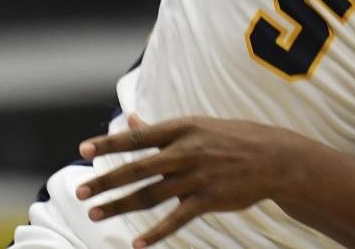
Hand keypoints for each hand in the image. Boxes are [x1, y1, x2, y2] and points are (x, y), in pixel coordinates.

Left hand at [75, 114, 298, 246]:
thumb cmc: (232, 138)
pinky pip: (176, 219)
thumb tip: (128, 118)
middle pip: (138, 169)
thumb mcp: (197, 126)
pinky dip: (156, 234)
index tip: (83, 149)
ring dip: (120, 205)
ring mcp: (197, 177)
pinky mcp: (208, 199)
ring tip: (94, 213)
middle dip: (106, 181)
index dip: (109, 144)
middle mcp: (187, 152)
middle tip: (79, 192)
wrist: (275, 158)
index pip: (138, 137)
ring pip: (150, 195)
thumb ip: (158, 129)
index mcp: (183, 129)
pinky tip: (136, 244)